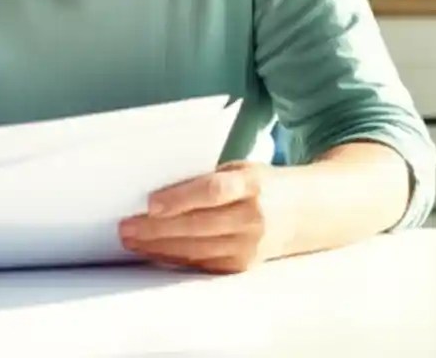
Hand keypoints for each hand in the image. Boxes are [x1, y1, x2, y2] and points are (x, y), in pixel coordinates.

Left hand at [119, 161, 289, 273]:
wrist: (309, 213)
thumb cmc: (264, 186)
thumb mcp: (242, 170)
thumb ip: (207, 181)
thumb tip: (158, 193)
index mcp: (253, 185)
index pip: (213, 192)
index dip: (181, 199)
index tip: (150, 204)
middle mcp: (253, 217)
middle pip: (199, 225)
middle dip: (157, 229)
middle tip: (126, 227)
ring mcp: (250, 246)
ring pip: (197, 249)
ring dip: (159, 247)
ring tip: (131, 241)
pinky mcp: (244, 265)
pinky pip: (203, 263)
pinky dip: (175, 258)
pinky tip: (153, 253)